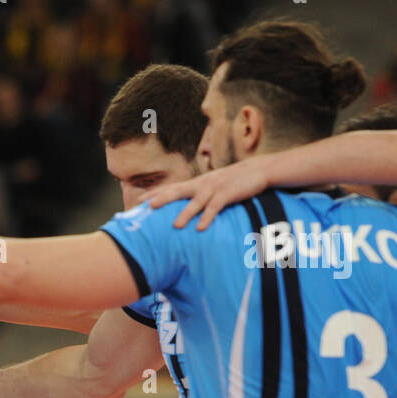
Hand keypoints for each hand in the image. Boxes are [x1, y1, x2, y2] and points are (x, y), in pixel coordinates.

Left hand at [140, 158, 271, 230]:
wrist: (257, 170)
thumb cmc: (231, 182)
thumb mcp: (211, 186)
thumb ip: (197, 195)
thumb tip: (183, 210)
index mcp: (196, 184)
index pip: (171, 187)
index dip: (155, 193)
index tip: (139, 201)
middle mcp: (201, 184)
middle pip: (178, 191)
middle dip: (163, 199)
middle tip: (149, 208)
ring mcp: (214, 188)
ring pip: (196, 202)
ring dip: (185, 214)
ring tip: (175, 226)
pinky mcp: (227, 193)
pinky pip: (215, 207)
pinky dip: (208, 217)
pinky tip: (201, 228)